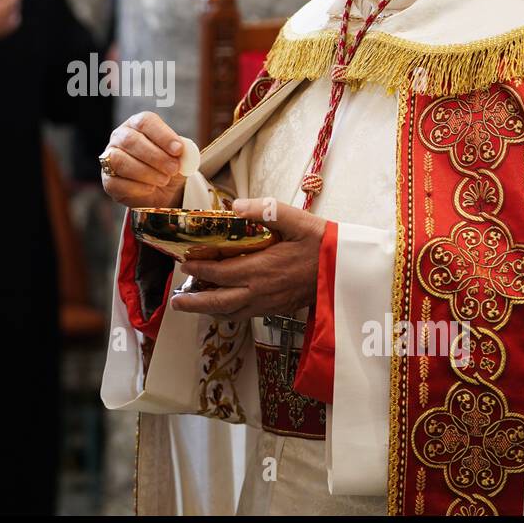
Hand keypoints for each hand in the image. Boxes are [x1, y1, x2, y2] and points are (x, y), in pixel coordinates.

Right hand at [100, 111, 186, 208]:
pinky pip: (115, 181)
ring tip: (163, 180)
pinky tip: (151, 188)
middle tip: (173, 168)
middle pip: (131, 140)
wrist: (162, 190)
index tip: (178, 150)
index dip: (162, 135)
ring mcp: (110, 158)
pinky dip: (136, 187)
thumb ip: (184, 152)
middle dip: (156, 156)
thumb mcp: (181, 157)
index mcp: (137, 124)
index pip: (145, 122)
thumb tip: (184, 152)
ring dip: (145, 172)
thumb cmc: (169, 166)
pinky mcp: (108, 180)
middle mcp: (120, 137)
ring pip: (120, 160)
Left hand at [174, 197, 327, 319]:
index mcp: (261, 269)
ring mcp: (268, 304)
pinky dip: (228, 313)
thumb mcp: (295, 219)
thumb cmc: (322, 243)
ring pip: (230, 313)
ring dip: (208, 310)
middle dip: (193, 302)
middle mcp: (260, 291)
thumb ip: (264, 211)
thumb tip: (234, 206)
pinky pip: (245, 315)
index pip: (220, 272)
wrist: (348, 270)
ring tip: (193, 306)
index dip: (198, 268)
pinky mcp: (277, 309)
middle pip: (218, 301)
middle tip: (175, 301)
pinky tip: (223, 306)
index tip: (184, 262)